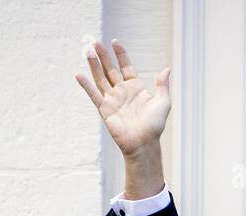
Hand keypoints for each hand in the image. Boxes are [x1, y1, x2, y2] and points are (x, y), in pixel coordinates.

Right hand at [75, 40, 169, 157]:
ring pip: (101, 78)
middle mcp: (122, 92)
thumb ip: (163, 85)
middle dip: (104, 56)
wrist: (143, 143)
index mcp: (136, 88)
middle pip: (110, 70)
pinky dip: (86, 85)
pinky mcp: (105, 109)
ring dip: (94, 65)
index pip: (126, 67)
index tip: (114, 42)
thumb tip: (166, 69)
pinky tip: (78, 74)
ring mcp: (112, 100)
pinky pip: (94, 95)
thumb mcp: (163, 102)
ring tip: (88, 51)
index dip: (121, 54)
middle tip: (95, 42)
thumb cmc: (154, 126)